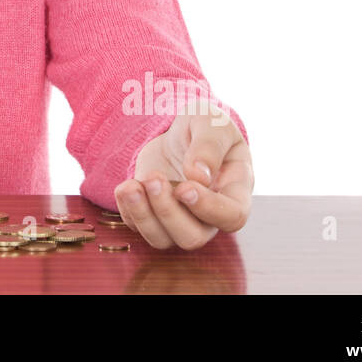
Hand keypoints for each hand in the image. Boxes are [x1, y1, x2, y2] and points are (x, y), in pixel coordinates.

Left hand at [113, 98, 252, 249]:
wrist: (178, 130)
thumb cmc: (205, 126)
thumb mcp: (211, 122)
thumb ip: (209, 146)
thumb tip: (200, 176)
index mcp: (235, 191)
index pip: (232, 216)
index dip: (209, 208)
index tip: (186, 187)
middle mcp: (209, 213)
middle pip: (193, 237)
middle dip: (168, 212)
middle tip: (154, 179)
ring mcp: (181, 218)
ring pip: (163, 239)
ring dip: (143, 215)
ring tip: (132, 186)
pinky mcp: (154, 215)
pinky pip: (139, 227)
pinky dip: (128, 210)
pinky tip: (126, 186)